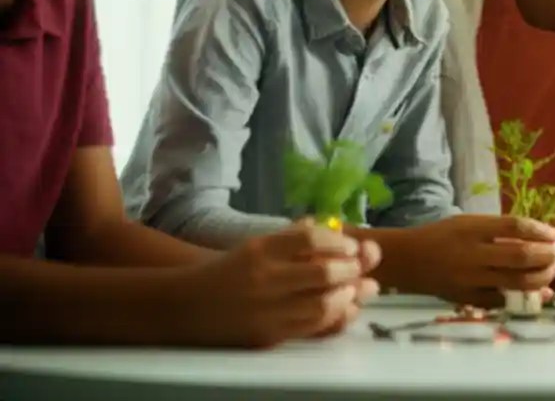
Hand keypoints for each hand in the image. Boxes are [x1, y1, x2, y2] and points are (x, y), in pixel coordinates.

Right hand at [178, 220, 377, 347]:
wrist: (185, 307)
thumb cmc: (228, 271)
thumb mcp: (256, 246)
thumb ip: (292, 238)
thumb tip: (331, 227)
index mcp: (261, 249)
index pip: (310, 238)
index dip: (338, 242)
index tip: (352, 246)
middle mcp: (264, 277)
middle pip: (322, 271)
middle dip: (350, 269)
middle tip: (363, 267)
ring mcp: (266, 308)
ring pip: (321, 303)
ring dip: (349, 294)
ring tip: (361, 288)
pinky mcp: (267, 335)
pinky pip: (311, 327)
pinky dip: (336, 317)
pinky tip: (348, 308)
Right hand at [408, 214, 554, 306]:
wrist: (407, 260)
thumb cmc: (442, 236)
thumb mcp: (469, 222)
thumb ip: (499, 229)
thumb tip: (538, 235)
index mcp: (472, 229)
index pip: (515, 227)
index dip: (540, 231)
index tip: (554, 234)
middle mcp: (472, 255)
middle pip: (521, 256)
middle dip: (548, 255)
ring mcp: (470, 280)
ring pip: (517, 282)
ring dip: (543, 277)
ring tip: (554, 270)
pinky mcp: (468, 299)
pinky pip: (504, 300)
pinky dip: (526, 297)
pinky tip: (541, 292)